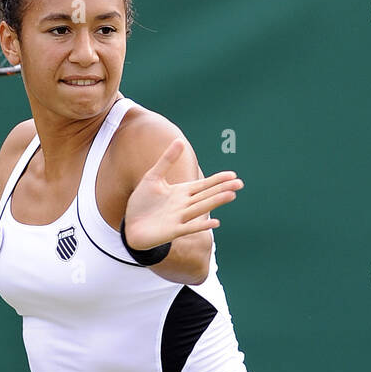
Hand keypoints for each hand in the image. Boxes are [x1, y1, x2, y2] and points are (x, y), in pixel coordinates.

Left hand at [123, 138, 242, 250]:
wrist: (130, 225)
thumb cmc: (142, 203)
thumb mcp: (153, 177)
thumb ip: (167, 160)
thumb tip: (180, 140)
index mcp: (182, 193)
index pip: (203, 185)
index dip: (217, 180)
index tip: (232, 175)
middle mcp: (184, 205)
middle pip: (206, 195)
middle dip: (222, 189)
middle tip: (240, 184)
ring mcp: (179, 219)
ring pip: (200, 208)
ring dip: (215, 202)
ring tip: (231, 195)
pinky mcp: (172, 231)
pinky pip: (189, 228)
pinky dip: (201, 225)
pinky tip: (216, 222)